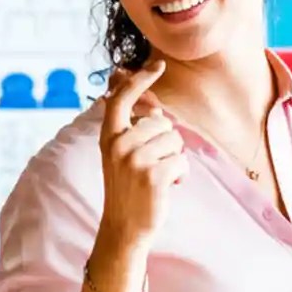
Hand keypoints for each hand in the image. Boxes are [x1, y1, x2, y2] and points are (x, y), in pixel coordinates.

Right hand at [98, 60, 187, 246]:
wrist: (124, 227)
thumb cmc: (128, 188)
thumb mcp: (122, 155)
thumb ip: (135, 131)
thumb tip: (155, 108)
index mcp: (109, 136)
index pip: (123, 98)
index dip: (141, 79)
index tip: (159, 65)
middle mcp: (119, 144)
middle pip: (162, 123)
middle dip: (166, 143)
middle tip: (152, 166)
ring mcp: (135, 160)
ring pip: (175, 141)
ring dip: (174, 160)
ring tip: (158, 178)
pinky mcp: (153, 176)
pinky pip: (182, 161)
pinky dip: (181, 176)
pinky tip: (168, 188)